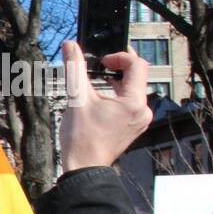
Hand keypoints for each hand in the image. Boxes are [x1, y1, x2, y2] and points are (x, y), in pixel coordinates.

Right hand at [60, 41, 152, 170]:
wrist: (84, 167)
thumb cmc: (82, 139)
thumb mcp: (76, 99)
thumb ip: (74, 69)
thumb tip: (70, 46)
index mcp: (134, 102)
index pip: (137, 65)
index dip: (120, 57)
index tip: (102, 61)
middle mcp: (142, 110)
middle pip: (136, 77)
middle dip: (117, 69)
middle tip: (100, 66)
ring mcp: (139, 120)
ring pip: (132, 90)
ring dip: (116, 82)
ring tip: (97, 85)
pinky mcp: (133, 126)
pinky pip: (130, 104)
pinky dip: (117, 96)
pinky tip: (101, 100)